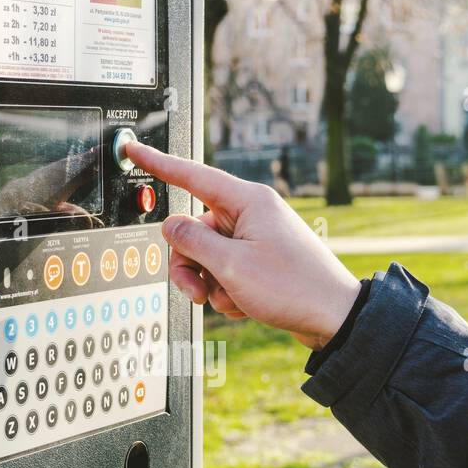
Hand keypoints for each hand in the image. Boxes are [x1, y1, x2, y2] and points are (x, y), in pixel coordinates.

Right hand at [127, 142, 360, 349]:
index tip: (133, 149)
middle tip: (197, 291)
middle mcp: (251, 214)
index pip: (192, 175)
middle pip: (193, 230)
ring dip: (209, 283)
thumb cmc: (293, 287)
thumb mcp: (231, 265)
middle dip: (189, 265)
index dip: (158, 163)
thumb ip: (191, 242)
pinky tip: (246, 304)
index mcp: (247, 201)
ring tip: (230, 300)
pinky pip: (225, 271)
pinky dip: (227, 291)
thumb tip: (170, 227)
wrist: (334, 318)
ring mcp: (255, 238)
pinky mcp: (259, 260)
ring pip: (207, 255)